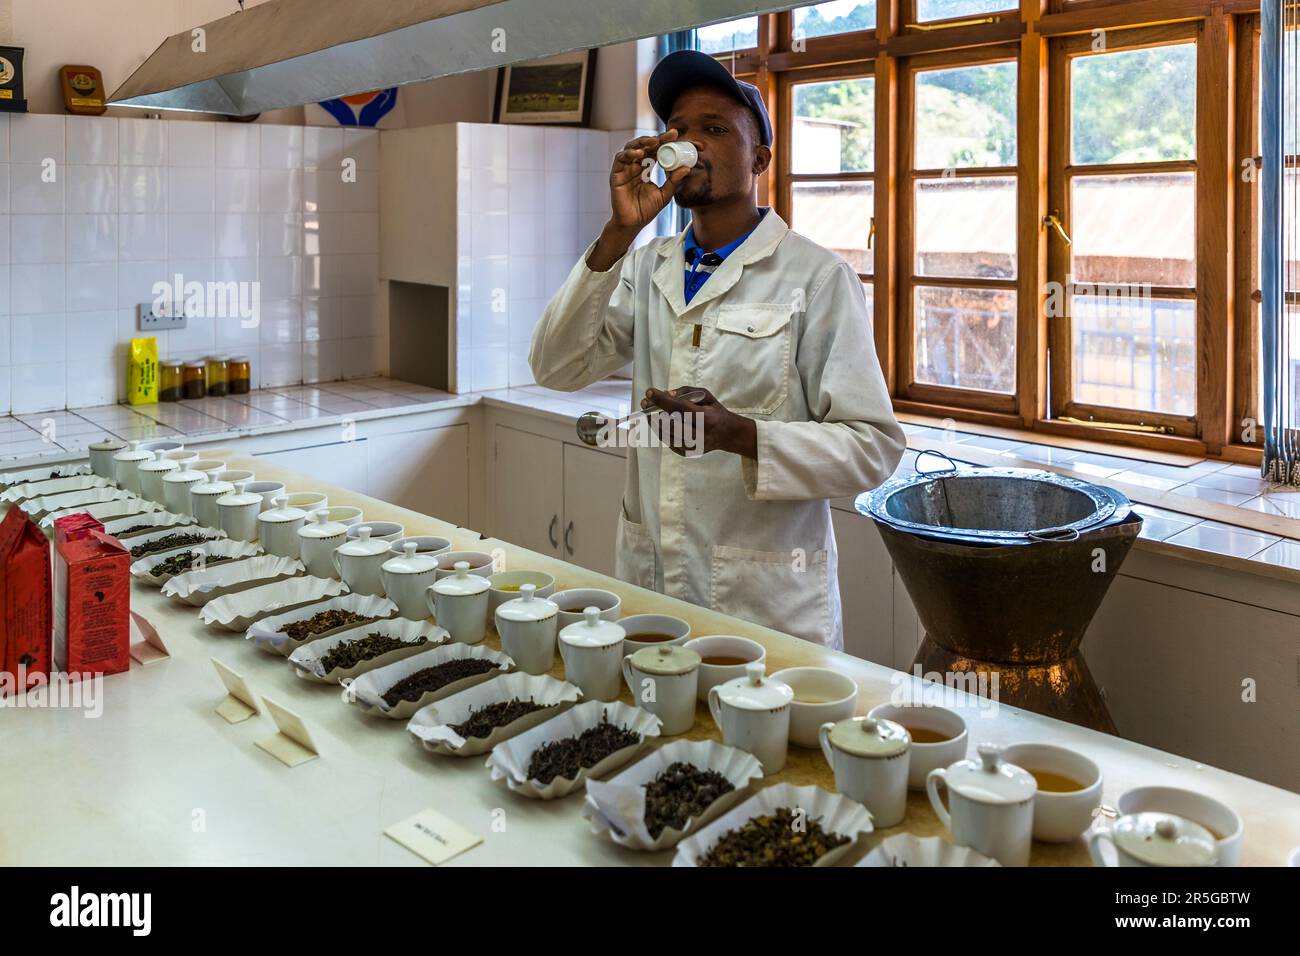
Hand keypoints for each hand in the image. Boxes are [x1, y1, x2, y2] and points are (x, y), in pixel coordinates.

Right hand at [608, 129, 691, 230]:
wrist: (633, 223)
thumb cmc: (646, 210)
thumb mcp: (665, 194)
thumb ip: (674, 181)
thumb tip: (687, 168)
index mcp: (646, 168)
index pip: (655, 150)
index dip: (664, 141)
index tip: (675, 135)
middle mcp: (635, 165)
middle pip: (643, 146)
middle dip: (655, 139)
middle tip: (667, 136)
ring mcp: (625, 169)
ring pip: (631, 148)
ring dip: (642, 143)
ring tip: (653, 142)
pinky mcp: (616, 175)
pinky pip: (620, 159)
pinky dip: (629, 154)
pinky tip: (639, 154)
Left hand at [640, 387, 757, 459]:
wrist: (726, 434)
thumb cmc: (713, 411)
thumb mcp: (705, 396)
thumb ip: (686, 392)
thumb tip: (667, 394)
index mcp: (707, 418)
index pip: (681, 408)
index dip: (663, 400)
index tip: (649, 392)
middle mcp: (701, 434)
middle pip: (671, 423)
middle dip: (654, 412)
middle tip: (645, 403)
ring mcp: (694, 446)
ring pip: (666, 435)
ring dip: (654, 422)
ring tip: (649, 413)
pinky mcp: (688, 453)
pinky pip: (668, 442)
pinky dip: (661, 431)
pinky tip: (658, 423)